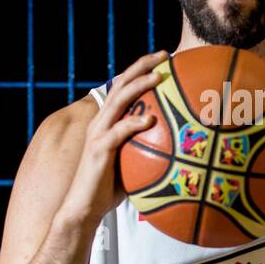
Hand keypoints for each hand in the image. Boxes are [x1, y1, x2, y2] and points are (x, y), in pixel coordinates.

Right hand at [59, 49, 167, 228]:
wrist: (84, 208)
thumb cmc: (109, 188)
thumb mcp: (131, 162)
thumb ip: (147, 148)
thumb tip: (180, 146)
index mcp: (108, 121)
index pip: (123, 87)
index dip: (141, 69)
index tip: (164, 59)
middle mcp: (101, 121)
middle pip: (120, 83)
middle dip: (142, 66)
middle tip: (164, 56)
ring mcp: (98, 133)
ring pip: (119, 100)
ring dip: (139, 85)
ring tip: (159, 77)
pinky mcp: (98, 149)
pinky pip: (118, 131)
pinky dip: (133, 122)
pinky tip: (150, 119)